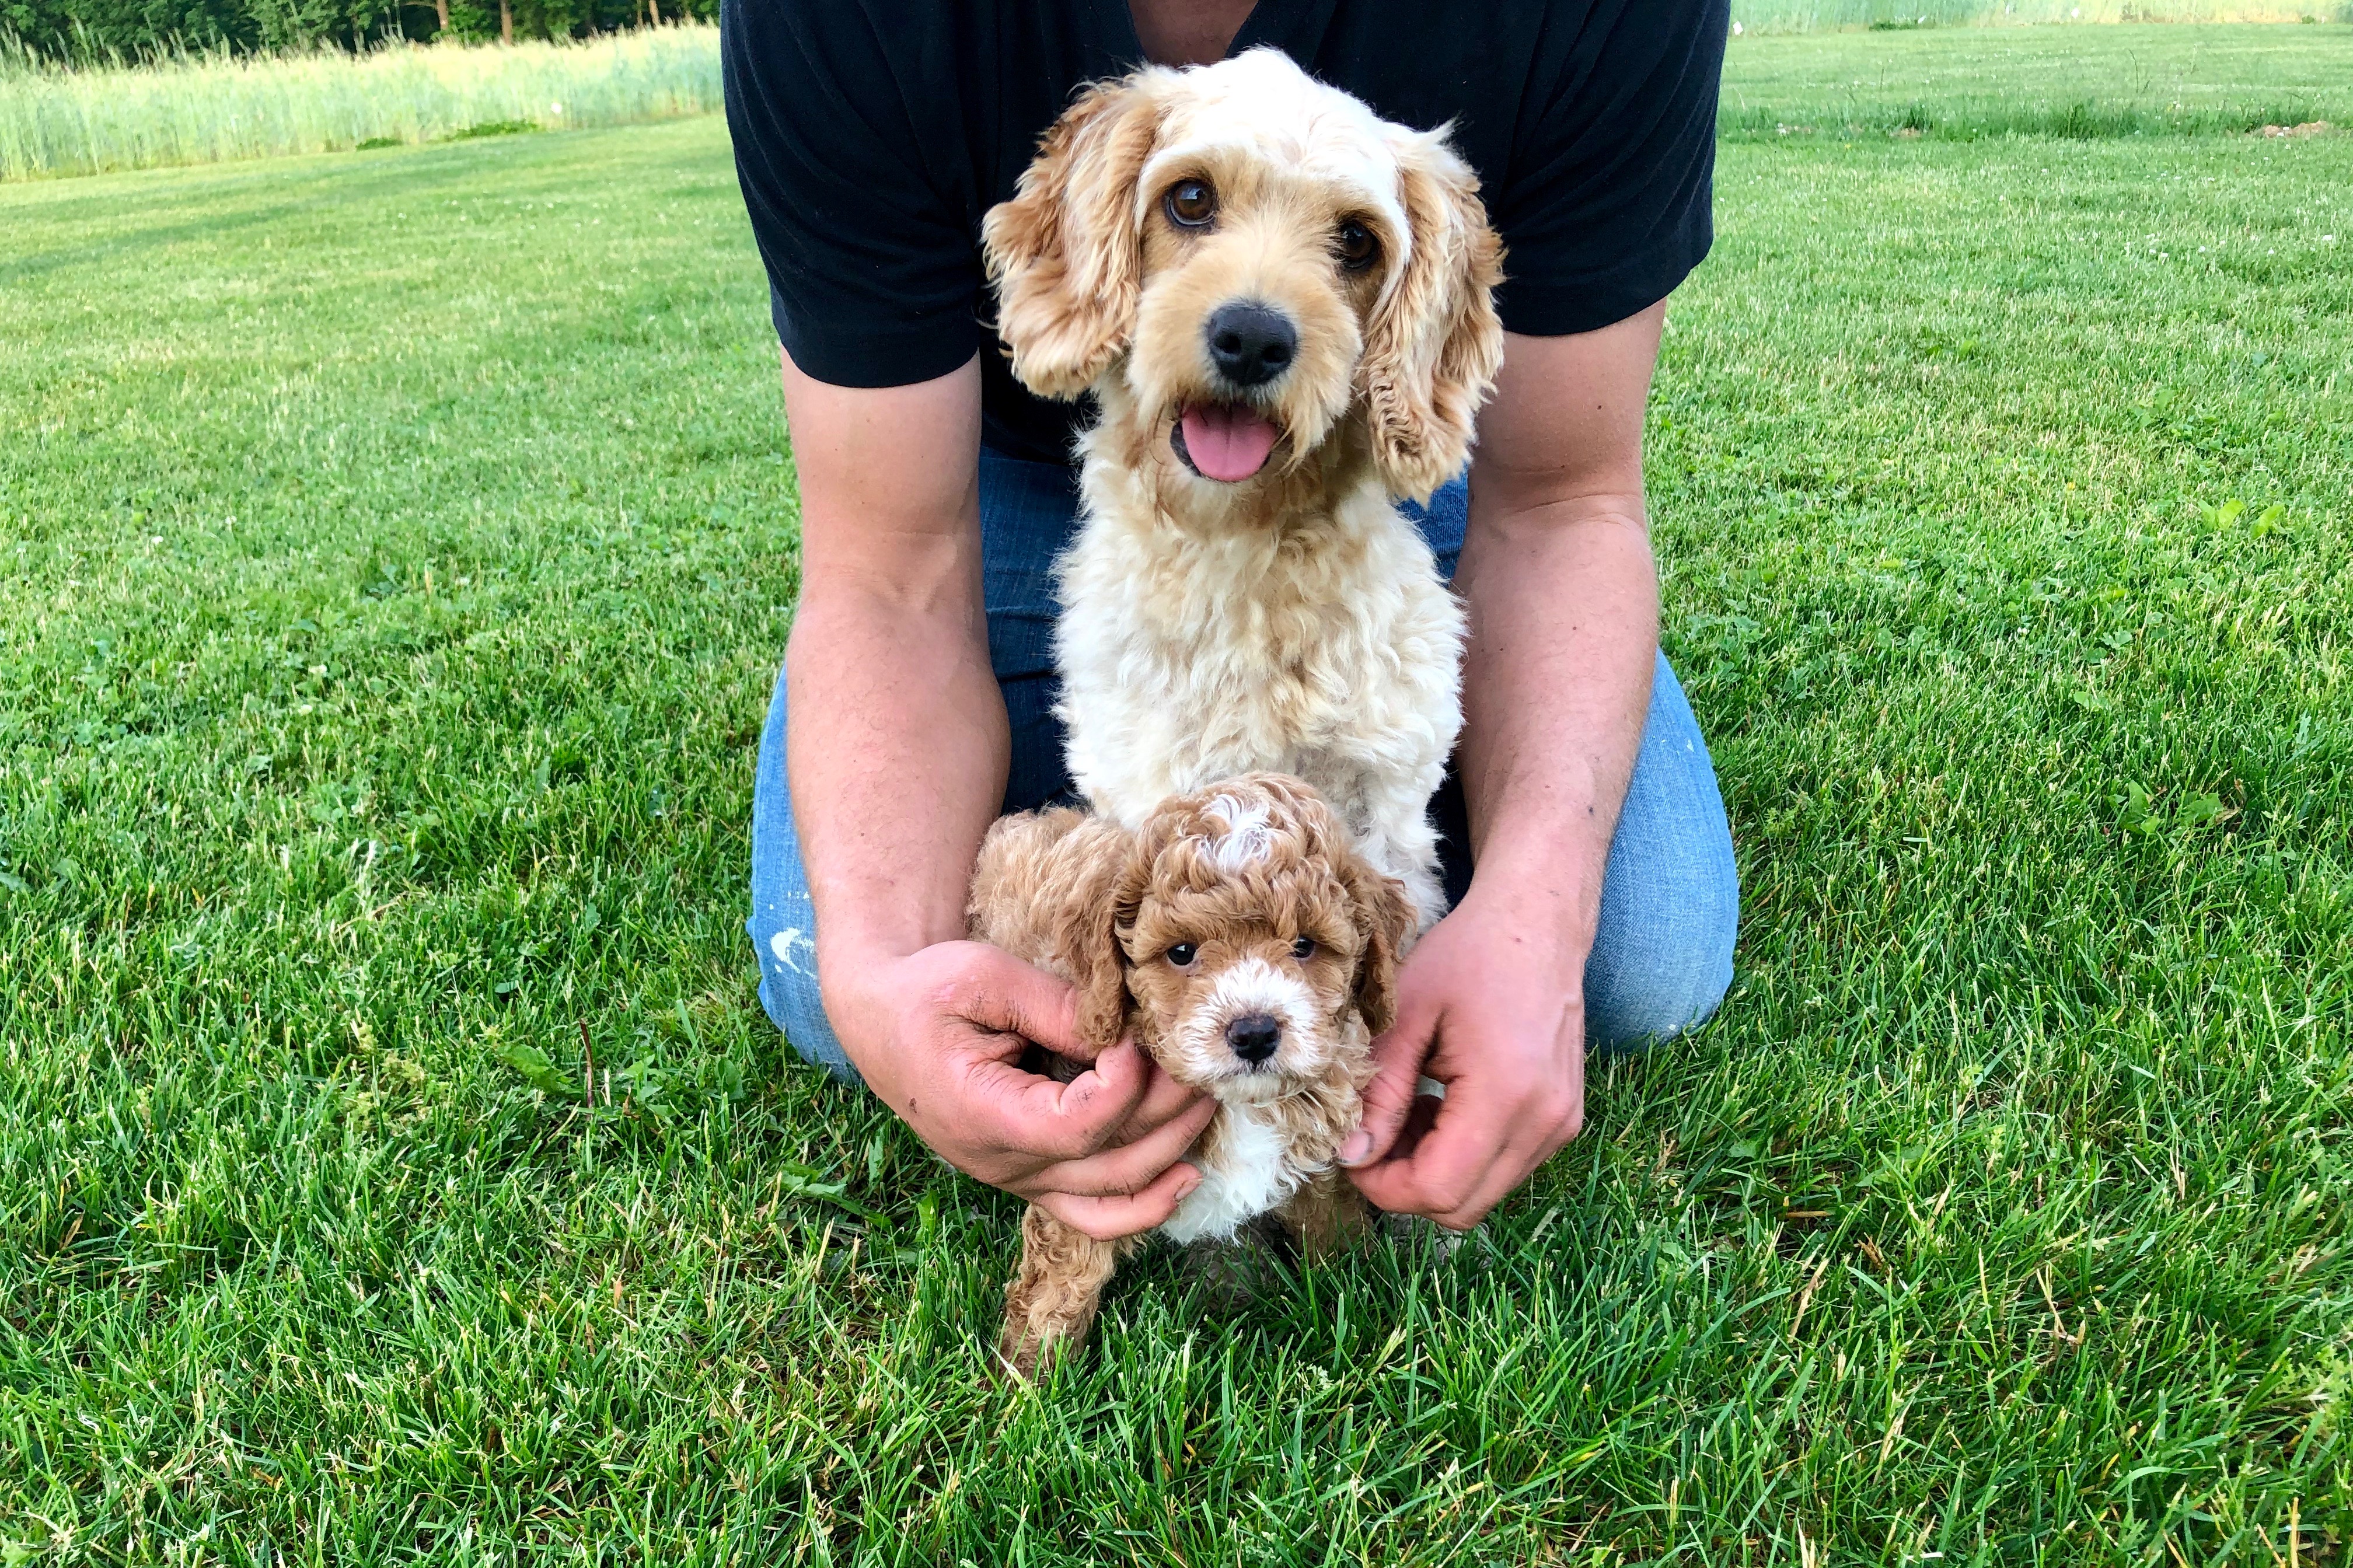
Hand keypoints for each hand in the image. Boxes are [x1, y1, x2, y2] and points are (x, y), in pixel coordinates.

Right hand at [826, 938, 1214, 1239]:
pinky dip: (1146, 1205)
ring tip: (1207, 1099)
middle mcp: (1003, 1164)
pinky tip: (1187, 1174)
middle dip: (1167, 1111)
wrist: (885, 1019)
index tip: (1135, 1035)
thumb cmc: (929, 991)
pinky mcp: (1034, 1177)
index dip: (1123, 1087)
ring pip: (1112, 1196)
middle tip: (1198, 1058)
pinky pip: (1096, 1213)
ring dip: (1170, 1150)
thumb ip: (1056, 1010)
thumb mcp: (984, 980)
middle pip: (1108, 1163)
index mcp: (981, 1116)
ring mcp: (1020, 1179)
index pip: (1076, 1128)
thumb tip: (1125, 1033)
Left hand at [1338, 890, 1586, 1228]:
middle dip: (1405, 1186)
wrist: (1537, 923)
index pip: (1439, 1188)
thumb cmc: (1469, 955)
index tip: (1352, 1154)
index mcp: (1506, 1095)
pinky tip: (1439, 1107)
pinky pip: (1506, 1166)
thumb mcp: (1406, 1015)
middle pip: (1463, 1206)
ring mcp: (1561, 1123)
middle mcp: (1545, 1122)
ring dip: (1435, 1171)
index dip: (1384, 1187)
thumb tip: (1352, 1154)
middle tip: (1371, 1136)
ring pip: (1485, 1193)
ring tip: (1406, 1111)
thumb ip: (1380, 1091)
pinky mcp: (1564, 1118)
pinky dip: (1464, 1155)